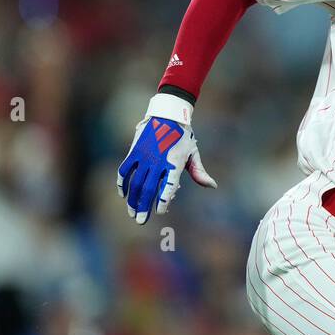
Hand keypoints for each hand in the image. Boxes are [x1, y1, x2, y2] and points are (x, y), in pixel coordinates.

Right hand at [117, 93, 217, 223]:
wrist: (167, 114)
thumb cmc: (182, 136)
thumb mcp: (193, 152)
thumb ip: (199, 172)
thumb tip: (212, 186)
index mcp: (174, 163)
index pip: (168, 187)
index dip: (163, 200)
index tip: (161, 211)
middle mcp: (158, 162)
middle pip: (149, 189)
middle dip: (144, 207)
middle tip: (141, 220)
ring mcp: (144, 157)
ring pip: (135, 182)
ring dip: (132, 199)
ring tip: (132, 213)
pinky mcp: (134, 151)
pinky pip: (125, 170)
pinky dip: (122, 183)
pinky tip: (123, 194)